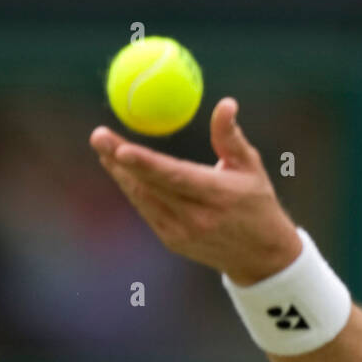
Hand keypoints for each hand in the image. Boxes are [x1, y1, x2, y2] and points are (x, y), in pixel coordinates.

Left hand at [89, 96, 303, 284]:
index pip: (175, 178)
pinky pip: (147, 210)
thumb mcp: (251, 168)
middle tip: (99, 136)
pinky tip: (121, 170)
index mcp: (218, 196)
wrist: (262, 258)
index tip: (121, 148)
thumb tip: (225, 103)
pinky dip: (134, 189)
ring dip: (120, 174)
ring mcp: (183, 233)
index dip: (145, 164)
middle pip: (150, 187)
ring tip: (103, 148)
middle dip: (120, 161)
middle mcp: (197, 218)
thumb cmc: (257, 204)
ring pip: (143, 199)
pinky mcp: (173, 241)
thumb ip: (230, 136)